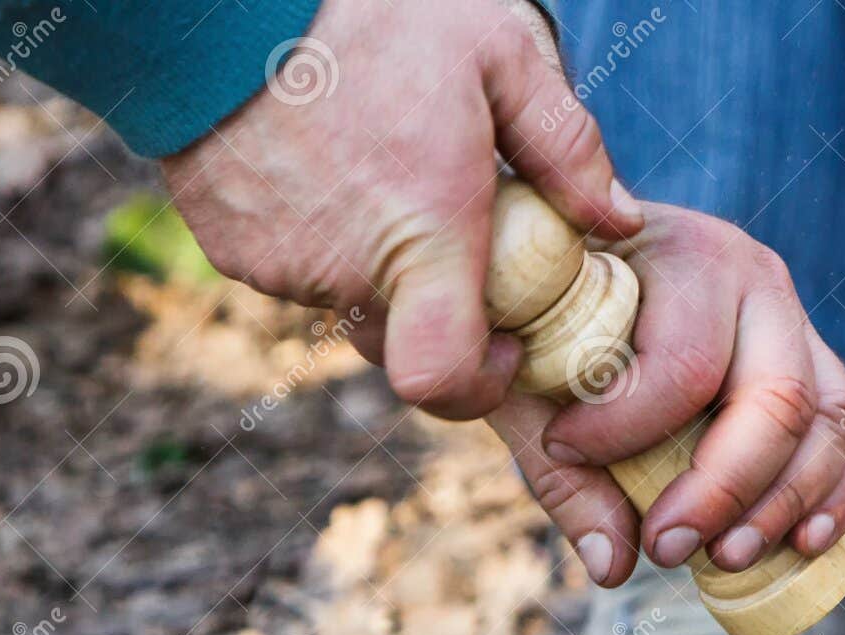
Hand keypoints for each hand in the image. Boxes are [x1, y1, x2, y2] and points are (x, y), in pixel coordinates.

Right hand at [162, 0, 641, 417]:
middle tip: (446, 224)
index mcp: (420, 236)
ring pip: (348, 303)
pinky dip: (315, 239)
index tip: (506, 347)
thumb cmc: (366, 3)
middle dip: (436, 307)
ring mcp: (277, 264)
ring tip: (378, 171)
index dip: (480, 388)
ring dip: (373, 266)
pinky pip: (291, 268)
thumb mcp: (496, 49)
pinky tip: (320, 162)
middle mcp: (344, 270)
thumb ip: (567, 146)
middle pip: (404, 340)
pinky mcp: (227, 244)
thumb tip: (617, 223)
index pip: (443, 381)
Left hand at [485, 203, 844, 586]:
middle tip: (667, 550)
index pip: (683, 363)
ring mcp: (800, 326)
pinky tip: (802, 545)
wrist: (583, 272)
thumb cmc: (554, 321)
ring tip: (725, 559)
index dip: (625, 429)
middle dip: (727, 489)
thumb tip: (614, 568)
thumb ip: (566, 476)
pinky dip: (839, 497)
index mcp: (687, 257)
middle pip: (779, 399)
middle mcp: (759, 280)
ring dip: (785, 505)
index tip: (562, 448)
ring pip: (830, 421)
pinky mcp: (819, 373)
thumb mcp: (533, 381)